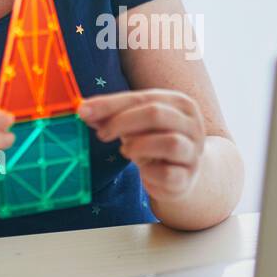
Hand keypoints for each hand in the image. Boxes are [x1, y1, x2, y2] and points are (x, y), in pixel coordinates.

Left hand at [78, 90, 204, 202]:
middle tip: (102, 134)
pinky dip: (148, 173)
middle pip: (156, 114)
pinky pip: (167, 174)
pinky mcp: (187, 178)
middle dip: (122, 123)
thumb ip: (112, 116)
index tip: (83, 112)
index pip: (142, 98)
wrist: (179, 175)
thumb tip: (84, 110)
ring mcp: (193, 152)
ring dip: (138, 146)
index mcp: (180, 104)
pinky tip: (144, 170)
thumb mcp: (135, 124)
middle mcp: (192, 124)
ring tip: (126, 151)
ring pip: (169, 142)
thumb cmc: (154, 142)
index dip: (110, 104)